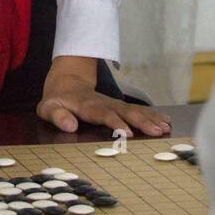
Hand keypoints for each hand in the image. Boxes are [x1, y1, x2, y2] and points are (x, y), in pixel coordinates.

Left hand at [36, 58, 170, 137]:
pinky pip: (138, 110)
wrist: (67, 81)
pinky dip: (153, 115)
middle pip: (126, 112)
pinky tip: (166, 121)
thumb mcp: (48, 108)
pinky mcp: (120, 106)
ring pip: (135, 110)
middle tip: (158, 132)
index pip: (104, 114)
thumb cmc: (57, 100)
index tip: (129, 133)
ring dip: (151, 119)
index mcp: (88, 106)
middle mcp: (105, 103)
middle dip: (143, 121)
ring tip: (166, 128)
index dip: (116, 123)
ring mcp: (114, 103)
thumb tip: (69, 126)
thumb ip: (57, 116)